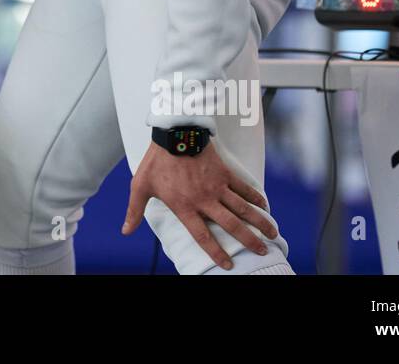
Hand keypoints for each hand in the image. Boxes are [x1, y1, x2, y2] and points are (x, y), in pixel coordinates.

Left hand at [123, 141, 276, 270]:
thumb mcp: (140, 186)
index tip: (228, 265)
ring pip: (243, 208)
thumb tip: (125, 231)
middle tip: (261, 251)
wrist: (172, 133)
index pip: (203, 236)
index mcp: (185, 206)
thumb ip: (134, 210)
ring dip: (260, 222)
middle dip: (248, 240)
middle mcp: (204, 200)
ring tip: (272, 235)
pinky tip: (266, 206)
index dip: (216, 252)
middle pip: (231, 225)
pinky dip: (256, 197)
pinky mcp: (224, 172)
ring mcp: (217, 186)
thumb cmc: (155, 161)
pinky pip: (243, 188)